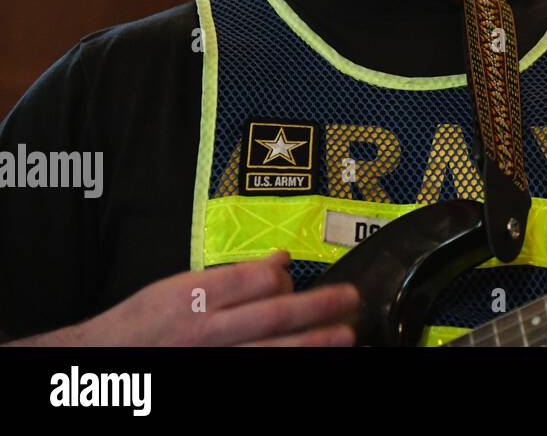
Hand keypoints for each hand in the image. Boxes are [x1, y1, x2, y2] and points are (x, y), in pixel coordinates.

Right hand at [13, 250, 358, 345]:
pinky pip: (258, 375)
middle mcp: (204, 332)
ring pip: (272, 352)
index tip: (292, 274)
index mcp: (192, 298)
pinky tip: (313, 362)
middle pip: (273, 316)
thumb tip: (280, 261)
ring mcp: (211, 361)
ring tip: (346, 335)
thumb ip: (230, 276)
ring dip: (313, 343)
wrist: (98, 364)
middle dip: (317, 308)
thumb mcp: (174, 288)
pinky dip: (288, 367)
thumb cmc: (137, 325)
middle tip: (350, 299)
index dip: (282, 275)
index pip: (253, 281)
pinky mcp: (214, 383)